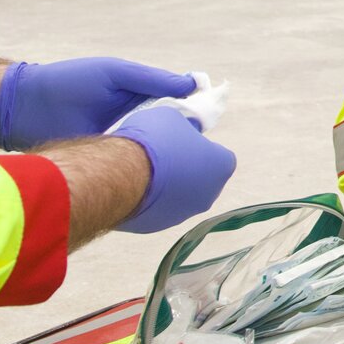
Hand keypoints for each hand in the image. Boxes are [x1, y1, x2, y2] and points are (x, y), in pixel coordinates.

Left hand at [0, 57, 200, 151]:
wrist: (24, 109)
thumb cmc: (70, 83)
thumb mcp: (114, 73)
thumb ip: (150, 78)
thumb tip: (192, 83)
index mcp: (140, 94)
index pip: (177, 103)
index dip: (195, 110)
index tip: (210, 119)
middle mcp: (135, 118)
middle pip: (170, 130)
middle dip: (185, 138)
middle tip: (200, 149)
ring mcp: (121, 140)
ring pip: (153, 150)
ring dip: (165, 155)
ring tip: (184, 166)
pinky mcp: (105, 160)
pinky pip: (131, 166)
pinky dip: (143, 170)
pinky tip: (157, 177)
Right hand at [109, 107, 236, 233]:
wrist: (122, 174)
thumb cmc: (154, 141)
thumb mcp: (172, 117)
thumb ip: (183, 127)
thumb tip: (179, 132)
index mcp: (221, 167)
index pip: (219, 155)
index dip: (200, 146)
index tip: (183, 140)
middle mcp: (208, 196)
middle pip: (200, 179)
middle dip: (185, 169)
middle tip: (162, 155)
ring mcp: (182, 215)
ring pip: (177, 198)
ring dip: (165, 187)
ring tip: (142, 170)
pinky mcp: (156, 227)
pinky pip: (155, 210)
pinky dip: (147, 201)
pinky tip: (131, 186)